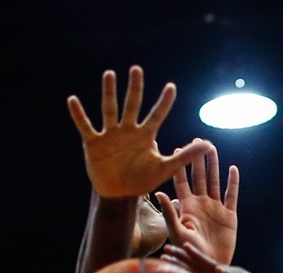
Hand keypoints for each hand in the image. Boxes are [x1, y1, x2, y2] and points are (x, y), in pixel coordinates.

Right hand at [66, 66, 211, 197]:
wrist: (119, 193)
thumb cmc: (142, 180)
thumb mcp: (165, 169)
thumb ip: (185, 157)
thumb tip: (210, 146)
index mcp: (145, 136)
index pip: (157, 115)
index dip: (164, 103)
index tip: (171, 87)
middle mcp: (128, 130)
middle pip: (132, 104)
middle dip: (135, 88)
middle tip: (137, 69)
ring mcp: (110, 135)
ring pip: (109, 110)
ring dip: (109, 92)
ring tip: (110, 74)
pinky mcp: (94, 142)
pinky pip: (85, 126)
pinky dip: (79, 114)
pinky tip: (72, 100)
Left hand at [154, 144, 239, 264]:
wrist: (210, 266)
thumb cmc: (189, 253)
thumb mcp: (176, 232)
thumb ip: (168, 212)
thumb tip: (158, 192)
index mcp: (186, 207)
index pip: (181, 181)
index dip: (180, 166)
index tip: (177, 149)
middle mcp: (200, 204)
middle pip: (199, 177)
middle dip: (197, 159)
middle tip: (196, 141)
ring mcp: (215, 208)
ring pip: (215, 181)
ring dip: (214, 165)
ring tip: (212, 149)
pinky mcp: (229, 215)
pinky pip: (231, 195)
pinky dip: (233, 182)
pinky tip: (233, 169)